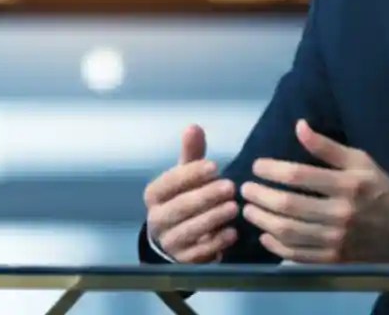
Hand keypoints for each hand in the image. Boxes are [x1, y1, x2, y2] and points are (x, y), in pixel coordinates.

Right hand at [143, 124, 239, 262]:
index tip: (215, 166)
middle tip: (230, 187)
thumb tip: (193, 126)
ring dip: (213, 218)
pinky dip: (216, 243)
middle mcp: (156, 219)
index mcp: (154, 195)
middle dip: (206, 196)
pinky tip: (232, 233)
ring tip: (234, 208)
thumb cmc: (183, 200)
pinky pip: (198, 253)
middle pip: (180, 207)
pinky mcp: (182, 261)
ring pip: (189, 230)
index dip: (191, 174)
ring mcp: (168, 242)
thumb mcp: (186, 177)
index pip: (170, 182)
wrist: (175, 239)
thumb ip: (191, 154)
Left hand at [240, 119, 388, 263]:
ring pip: (288, 231)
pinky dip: (276, 246)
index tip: (257, 166)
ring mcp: (337, 240)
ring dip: (262, 220)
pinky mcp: (334, 260)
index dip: (272, 169)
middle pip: (288, 205)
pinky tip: (264, 235)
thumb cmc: (380, 190)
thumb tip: (299, 126)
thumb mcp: (360, 161)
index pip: (299, 175)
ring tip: (249, 209)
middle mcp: (341, 213)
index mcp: (348, 185)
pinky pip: (297, 255)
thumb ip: (327, 147)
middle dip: (260, 195)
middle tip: (245, 189)